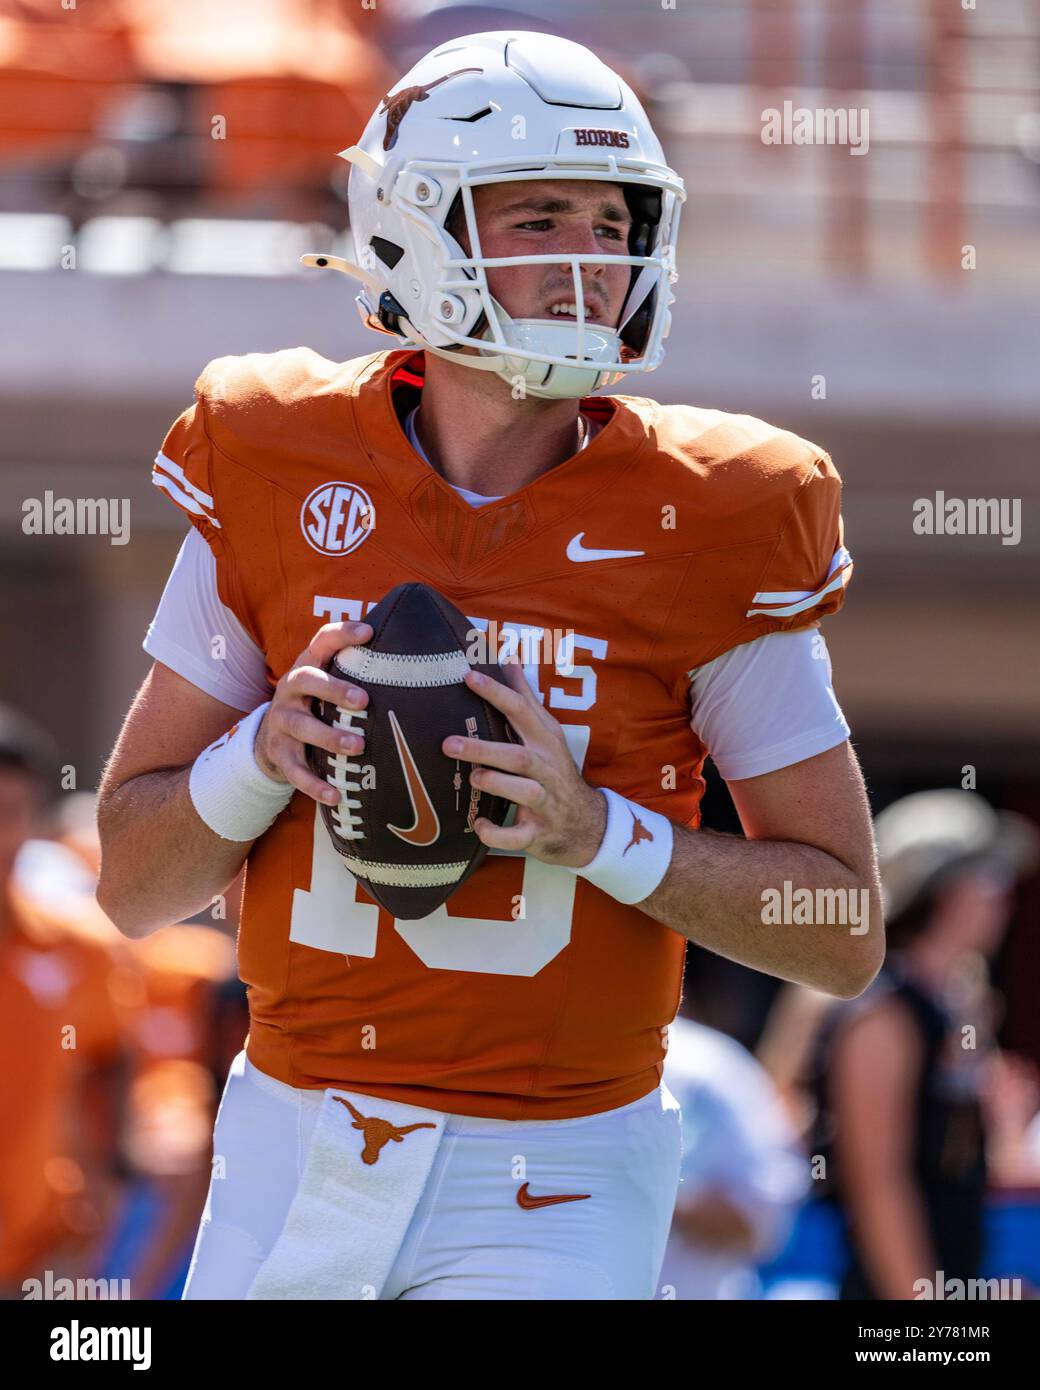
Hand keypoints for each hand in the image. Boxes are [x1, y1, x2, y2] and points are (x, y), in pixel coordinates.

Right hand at [254, 621, 370, 804]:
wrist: (270, 736)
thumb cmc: (317, 703)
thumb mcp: (329, 681)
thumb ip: (359, 670)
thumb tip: (416, 658)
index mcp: (307, 665)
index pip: (322, 641)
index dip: (342, 634)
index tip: (369, 631)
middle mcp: (290, 689)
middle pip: (307, 680)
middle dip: (334, 689)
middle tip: (364, 700)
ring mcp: (281, 721)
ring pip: (302, 726)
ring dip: (329, 737)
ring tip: (357, 746)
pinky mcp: (279, 753)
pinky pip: (295, 770)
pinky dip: (314, 785)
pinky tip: (335, 795)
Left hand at [442, 662, 607, 866]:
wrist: (587, 824)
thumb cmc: (555, 771)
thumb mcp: (547, 733)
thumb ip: (527, 698)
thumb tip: (509, 660)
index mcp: (545, 742)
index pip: (522, 711)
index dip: (497, 694)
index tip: (468, 677)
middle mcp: (546, 770)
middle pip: (517, 756)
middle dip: (484, 749)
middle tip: (448, 743)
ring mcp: (544, 802)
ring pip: (522, 792)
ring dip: (496, 784)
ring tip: (472, 778)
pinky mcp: (538, 832)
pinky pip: (516, 836)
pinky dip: (496, 832)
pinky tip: (477, 823)